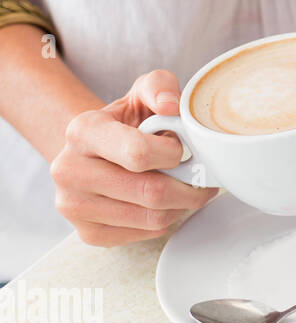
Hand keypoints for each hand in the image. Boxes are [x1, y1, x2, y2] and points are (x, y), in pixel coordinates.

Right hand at [50, 71, 217, 245]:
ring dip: (181, 205)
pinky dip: (166, 220)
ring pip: (153, 218)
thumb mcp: (142, 93)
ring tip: (184, 187)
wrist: (97, 151)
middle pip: (151, 193)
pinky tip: (164, 203)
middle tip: (200, 176)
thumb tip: (171, 106)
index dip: (173, 154)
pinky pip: (145, 234)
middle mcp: (69, 170)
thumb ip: (160, 87)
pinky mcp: (87, 233)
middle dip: (189, 185)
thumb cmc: (127, 122)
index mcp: (82, 131)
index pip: (138, 154)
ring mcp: (73, 206)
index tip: (180, 149)